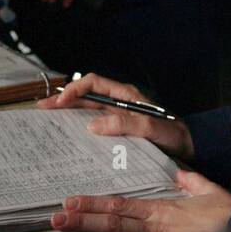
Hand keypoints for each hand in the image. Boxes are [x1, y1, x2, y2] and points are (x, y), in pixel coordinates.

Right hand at [37, 72, 193, 159]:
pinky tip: (68, 138)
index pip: (93, 83)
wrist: (189, 148)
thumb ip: (126, 124)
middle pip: (85, 97)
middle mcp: (119, 103)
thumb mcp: (151, 127)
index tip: (62, 102)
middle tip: (42, 109)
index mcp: (125, 95)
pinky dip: (78, 129)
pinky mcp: (118, 132)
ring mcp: (117, 118)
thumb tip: (94, 124)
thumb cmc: (173, 134)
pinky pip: (94, 127)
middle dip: (63, 101)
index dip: (75, 89)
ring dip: (67, 114)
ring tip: (47, 122)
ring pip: (86, 111)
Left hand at [51, 170, 230, 231]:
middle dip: (83, 219)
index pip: (121, 204)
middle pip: (112, 220)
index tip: (74, 200)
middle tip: (57, 216)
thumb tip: (179, 173)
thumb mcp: (209, 191)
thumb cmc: (230, 217)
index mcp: (163, 208)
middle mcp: (154, 226)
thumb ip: (190, 181)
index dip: (95, 202)